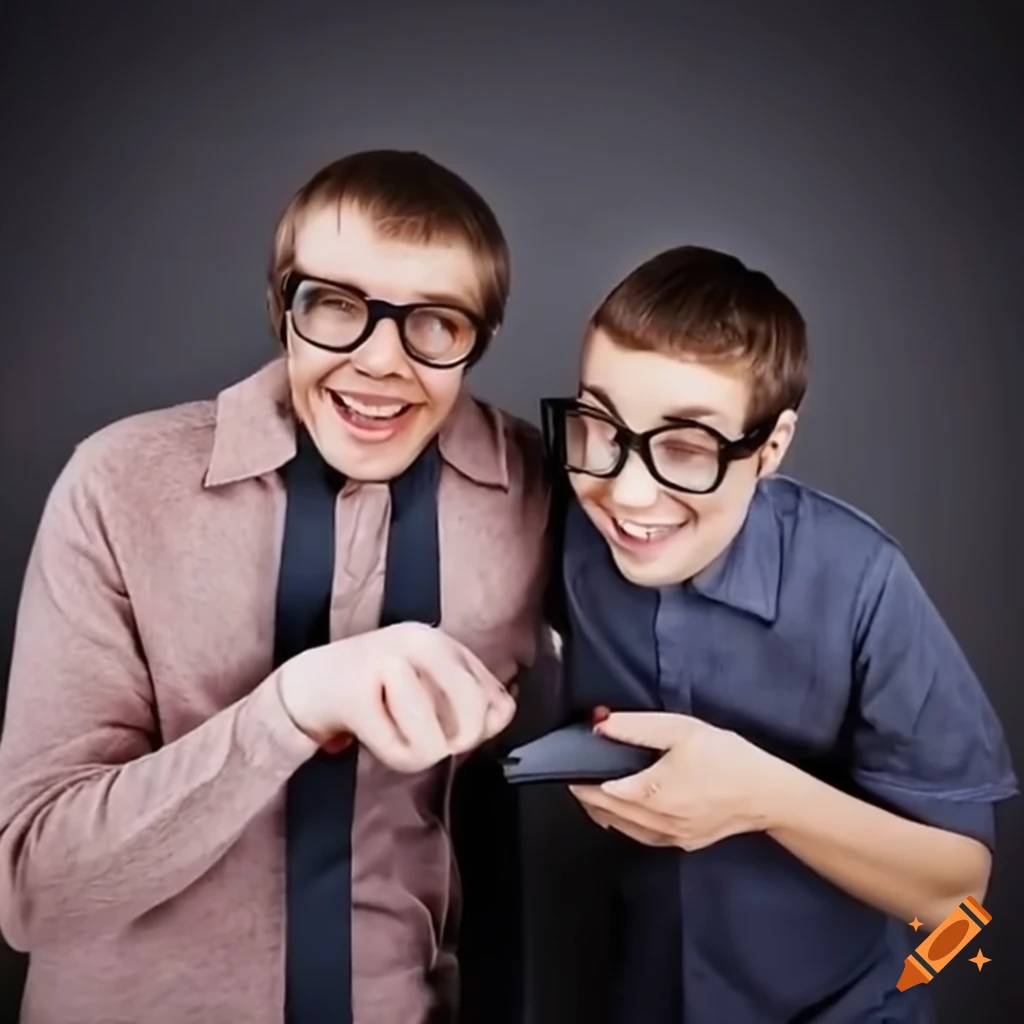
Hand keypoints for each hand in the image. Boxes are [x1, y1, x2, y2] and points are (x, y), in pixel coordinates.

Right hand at [279, 623, 515, 772]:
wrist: (306, 684)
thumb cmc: (374, 690)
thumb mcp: (430, 686)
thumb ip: (471, 700)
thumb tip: (496, 718)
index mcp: (442, 642)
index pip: (497, 702)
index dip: (481, 731)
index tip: (451, 730)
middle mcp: (420, 642)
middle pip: (474, 716)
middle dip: (455, 743)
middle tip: (425, 739)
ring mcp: (386, 661)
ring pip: (436, 742)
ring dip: (414, 753)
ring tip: (392, 733)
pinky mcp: (357, 692)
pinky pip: (398, 750)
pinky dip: (390, 756)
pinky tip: (371, 736)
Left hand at [569, 712, 788, 850]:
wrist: (768, 793)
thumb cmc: (728, 758)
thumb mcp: (681, 730)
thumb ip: (636, 727)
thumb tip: (600, 725)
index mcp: (651, 793)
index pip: (600, 791)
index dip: (581, 778)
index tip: (570, 767)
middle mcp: (656, 821)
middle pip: (606, 812)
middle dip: (586, 796)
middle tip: (574, 779)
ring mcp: (670, 837)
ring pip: (621, 828)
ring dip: (602, 812)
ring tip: (591, 794)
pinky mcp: (682, 843)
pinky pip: (641, 837)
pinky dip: (624, 825)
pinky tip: (621, 814)